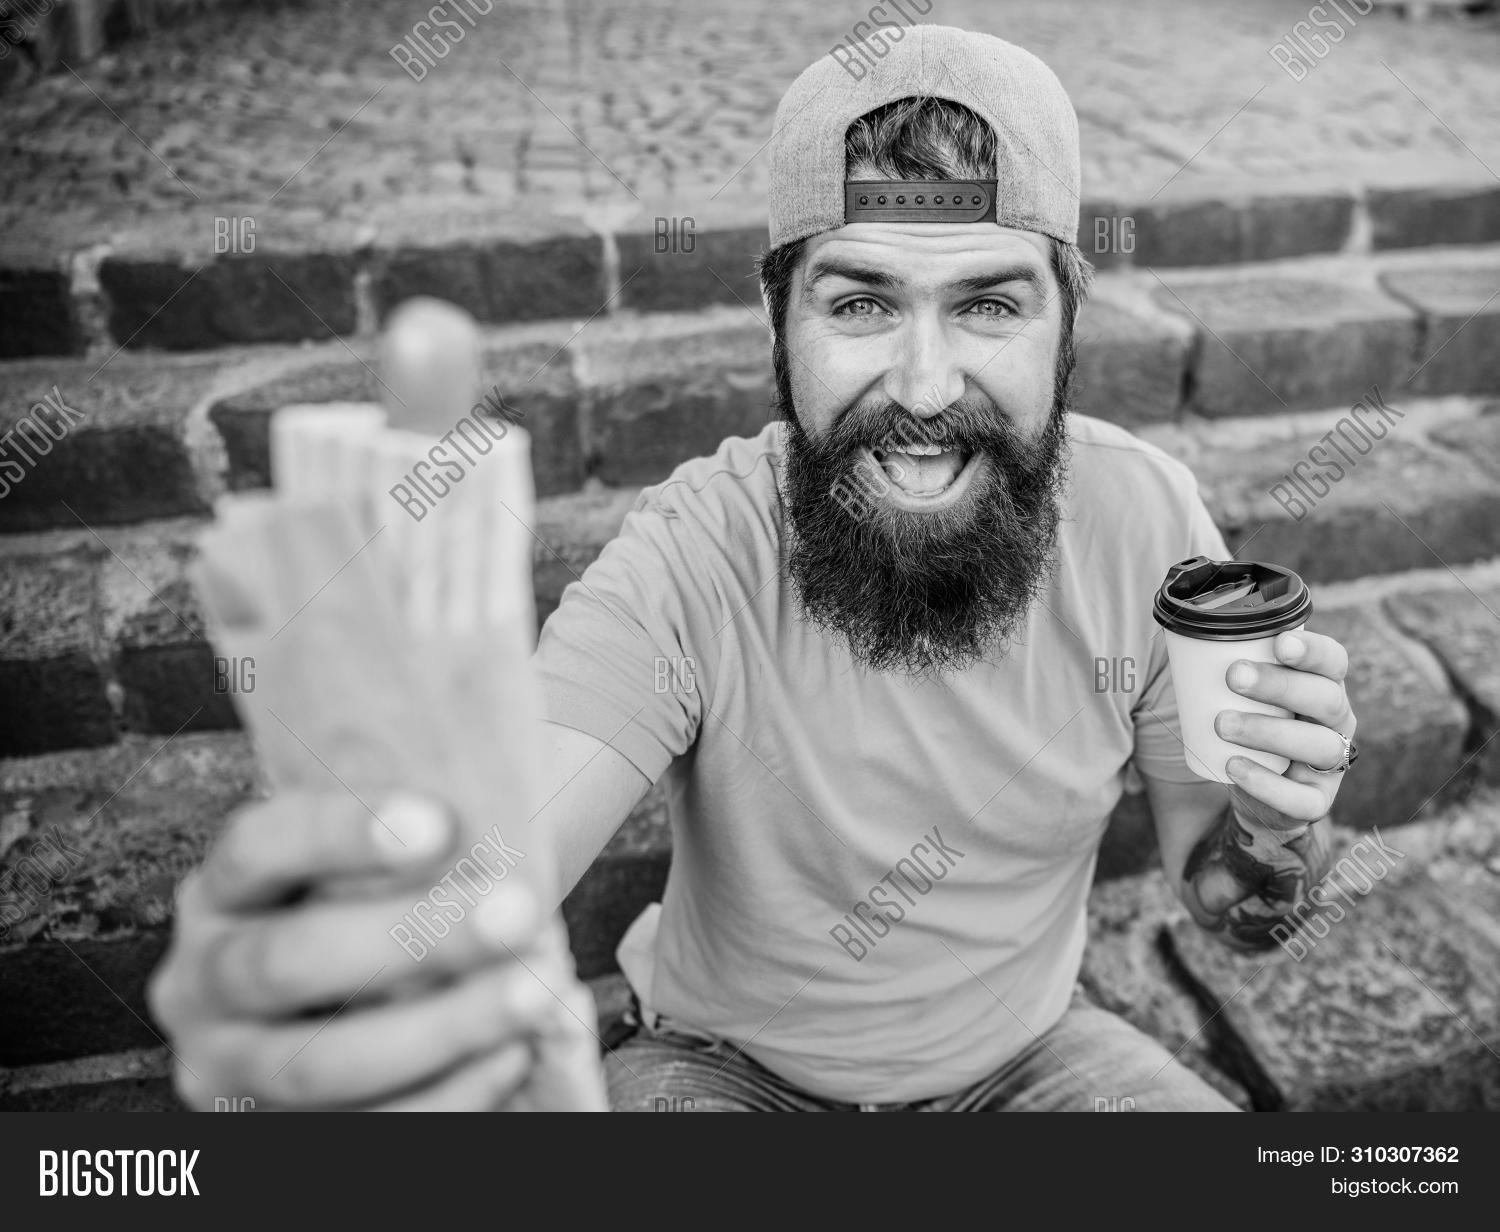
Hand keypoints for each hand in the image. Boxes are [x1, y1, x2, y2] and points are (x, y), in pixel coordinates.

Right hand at [148, 791, 606, 1110]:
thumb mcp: (377, 859)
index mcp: (225, 887)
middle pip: (287, 962)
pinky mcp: (271, 1134)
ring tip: (532, 992)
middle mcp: (202, 977)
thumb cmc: (386, 903)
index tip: (438, 819)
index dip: (339, 834)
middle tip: (518, 910)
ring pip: (315, 1063)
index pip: (260, 848)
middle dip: (412, 939)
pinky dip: (441, 1098)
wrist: (365, 1000)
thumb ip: (411, 825)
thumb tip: (497, 746)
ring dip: (436, 1030)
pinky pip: (356, 1131)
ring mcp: (227, 1066)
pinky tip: (510, 1055)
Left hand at [1214, 629, 1356, 833]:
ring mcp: (1331, 763)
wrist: (1251, 786)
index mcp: (1324, 686)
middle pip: (1326, 699)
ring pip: (1317, 745)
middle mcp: (1337, 722)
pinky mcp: (1317, 800)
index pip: (1333, 661)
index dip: (1313, 651)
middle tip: (1234, 676)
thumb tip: (1187, 632)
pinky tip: (1235, 766)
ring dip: (1269, 731)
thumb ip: (1228, 663)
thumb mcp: (1245, 692)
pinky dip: (1267, 783)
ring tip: (1222, 724)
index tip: (1280, 643)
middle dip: (1280, 685)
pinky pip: (1302, 799)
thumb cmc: (1248, 722)